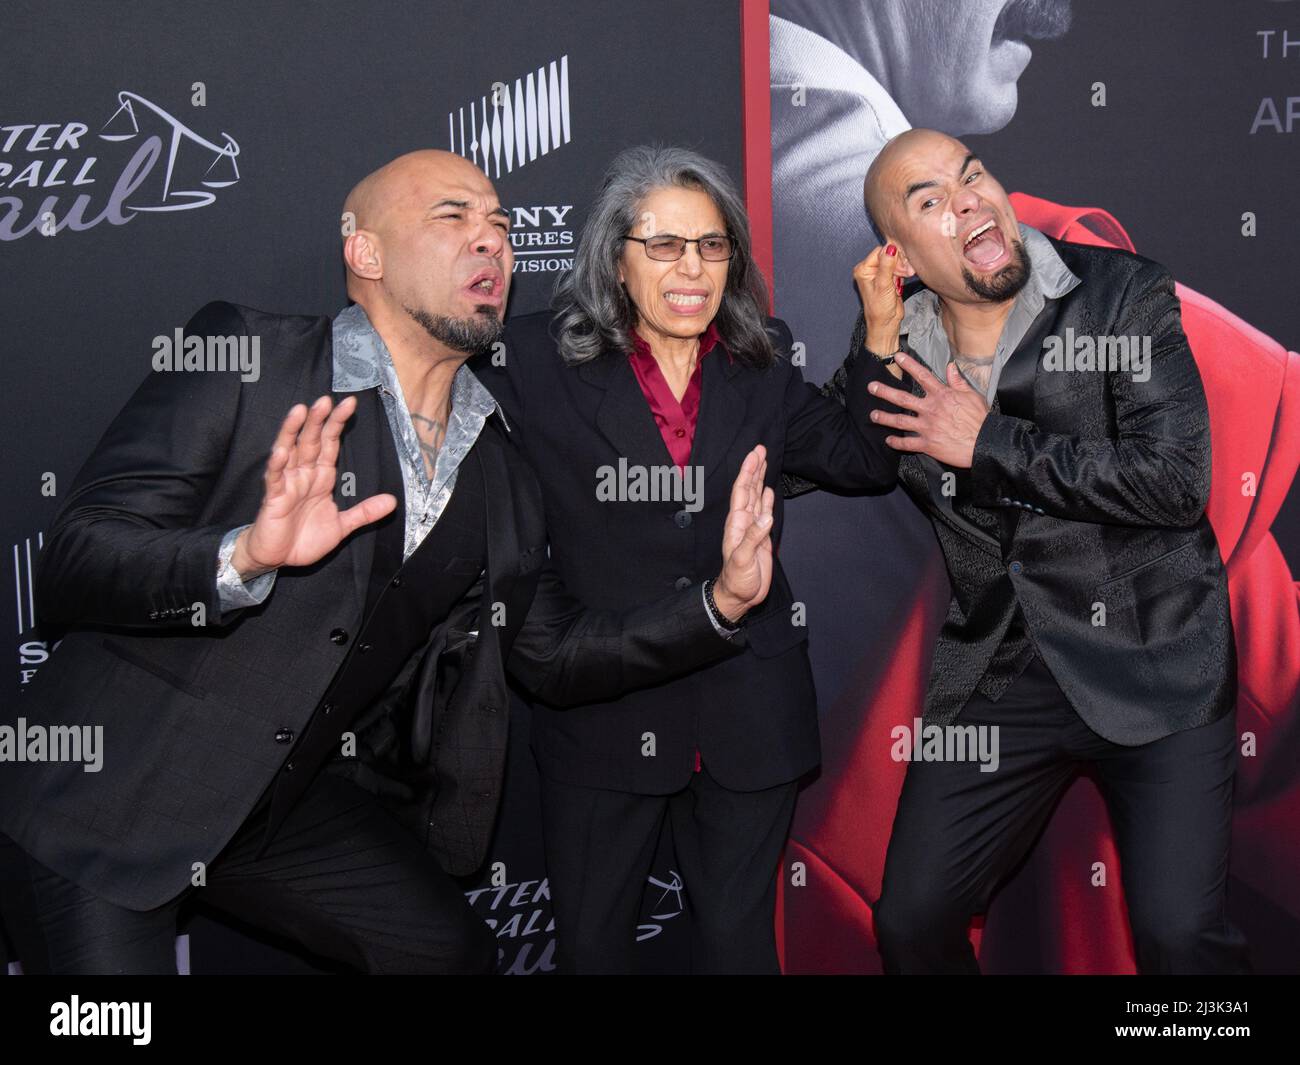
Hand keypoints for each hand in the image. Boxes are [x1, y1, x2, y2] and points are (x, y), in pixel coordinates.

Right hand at [231, 395, 396, 577]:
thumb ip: (364, 512)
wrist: (277, 559)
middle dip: (319, 421)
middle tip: (327, 399)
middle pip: (311, 441)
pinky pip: (275, 478)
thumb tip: (392, 501)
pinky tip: (281, 451)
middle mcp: (304, 475)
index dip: (338, 425)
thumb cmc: (304, 539)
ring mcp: (287, 484)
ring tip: (300, 410)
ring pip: (290, 451)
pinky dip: (278, 465)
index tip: (350, 404)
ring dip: (294, 431)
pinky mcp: (273, 498)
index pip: (330, 444)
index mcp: (321, 478)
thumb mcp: (341, 526)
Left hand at [712, 444, 774, 621]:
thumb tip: (766, 516)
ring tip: (764, 461)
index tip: (755, 454)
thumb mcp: (742, 559)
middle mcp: (744, 521)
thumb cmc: (737, 580)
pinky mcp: (761, 537)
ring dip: (760, 479)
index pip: (742, 491)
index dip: (748, 471)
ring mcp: (752, 528)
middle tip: (761, 448)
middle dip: (755, 468)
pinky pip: (764, 512)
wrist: (740, 596)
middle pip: (750, 489)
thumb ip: (753, 537)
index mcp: (736, 523)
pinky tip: (768, 489)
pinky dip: (767, 499)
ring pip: (757, 497)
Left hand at [854, 243, 904, 352]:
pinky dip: (904, 271)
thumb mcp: (884, 286)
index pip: (880, 252)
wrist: (886, 324)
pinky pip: (898, 267)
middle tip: (906, 272)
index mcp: (863, 270)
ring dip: (903, 267)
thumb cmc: (880, 310)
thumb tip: (890, 248)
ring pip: (895, 260)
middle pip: (888, 254)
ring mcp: (880, 273)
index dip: (893, 256)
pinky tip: (905, 277)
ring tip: (907, 275)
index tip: (902, 265)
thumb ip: (887, 266)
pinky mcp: (889, 278)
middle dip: (899, 262)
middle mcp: (870, 270)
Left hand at [867, 351, 989, 468]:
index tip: (897, 357)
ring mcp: (927, 427)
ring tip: (873, 415)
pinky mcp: (927, 444)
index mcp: (942, 395)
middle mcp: (930, 409)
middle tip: (871, 387)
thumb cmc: (980, 419)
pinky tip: (888, 440)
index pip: (922, 376)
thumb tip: (950, 366)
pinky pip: (907, 444)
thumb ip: (958, 381)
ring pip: (900, 421)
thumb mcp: (972, 395)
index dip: (909, 365)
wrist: (984, 442)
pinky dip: (896, 443)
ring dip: (884, 418)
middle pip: (902, 398)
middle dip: (884, 392)